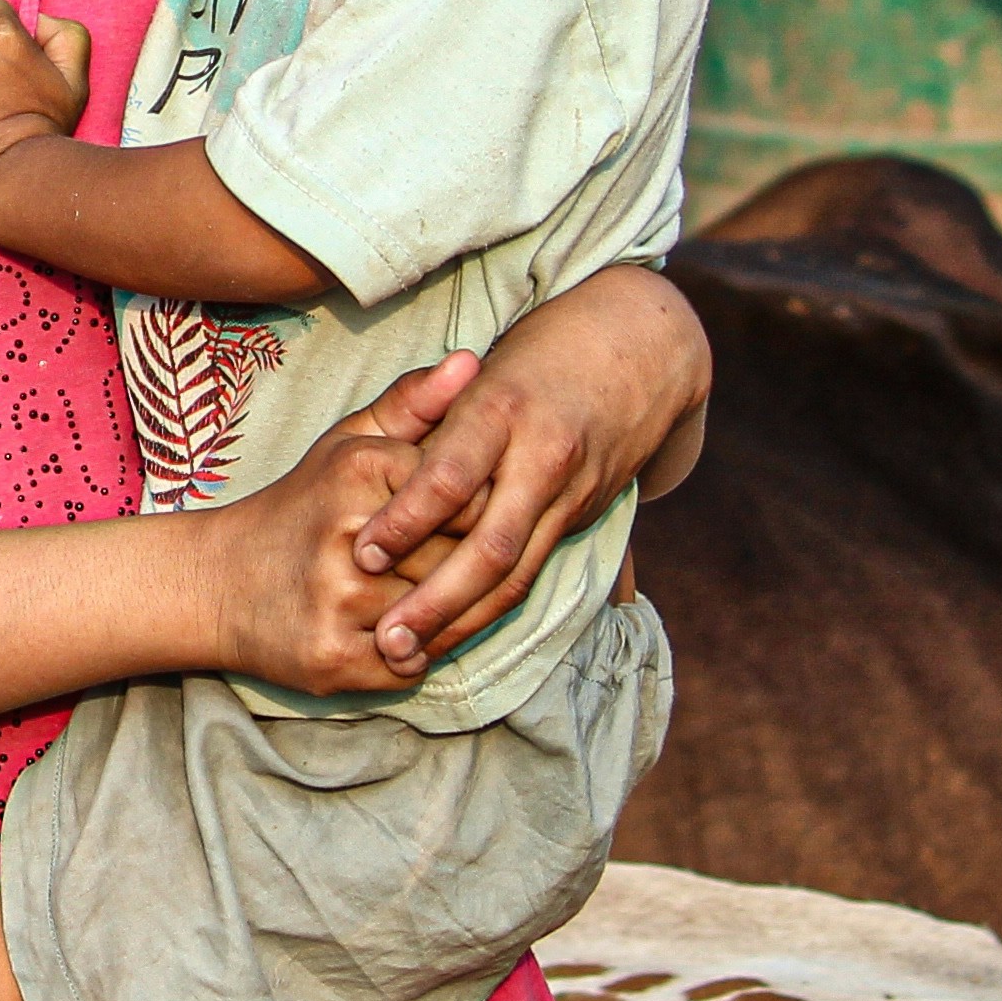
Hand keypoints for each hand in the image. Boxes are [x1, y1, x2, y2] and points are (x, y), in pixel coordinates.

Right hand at [198, 356, 485, 694]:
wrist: (216, 583)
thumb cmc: (302, 508)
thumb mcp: (349, 442)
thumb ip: (414, 402)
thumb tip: (471, 360)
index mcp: (359, 470)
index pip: (469, 495)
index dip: (474, 514)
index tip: (455, 519)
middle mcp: (349, 534)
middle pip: (460, 558)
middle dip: (458, 566)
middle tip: (435, 565)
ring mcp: (340, 601)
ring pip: (440, 614)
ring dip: (439, 614)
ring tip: (411, 598)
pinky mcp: (334, 659)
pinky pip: (412, 663)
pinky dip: (412, 653)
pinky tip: (389, 631)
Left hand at [342, 267, 709, 670]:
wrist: (640, 343)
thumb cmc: (536, 353)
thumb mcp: (477, 367)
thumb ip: (424, 407)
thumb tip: (370, 459)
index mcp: (502, 408)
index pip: (450, 476)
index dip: (406, 520)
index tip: (362, 554)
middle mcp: (541, 456)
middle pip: (488, 545)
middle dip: (436, 600)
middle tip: (387, 640)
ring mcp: (570, 491)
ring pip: (516, 572)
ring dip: (463, 621)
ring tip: (412, 657)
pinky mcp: (585, 513)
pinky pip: (533, 572)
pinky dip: (493, 609)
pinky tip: (454, 636)